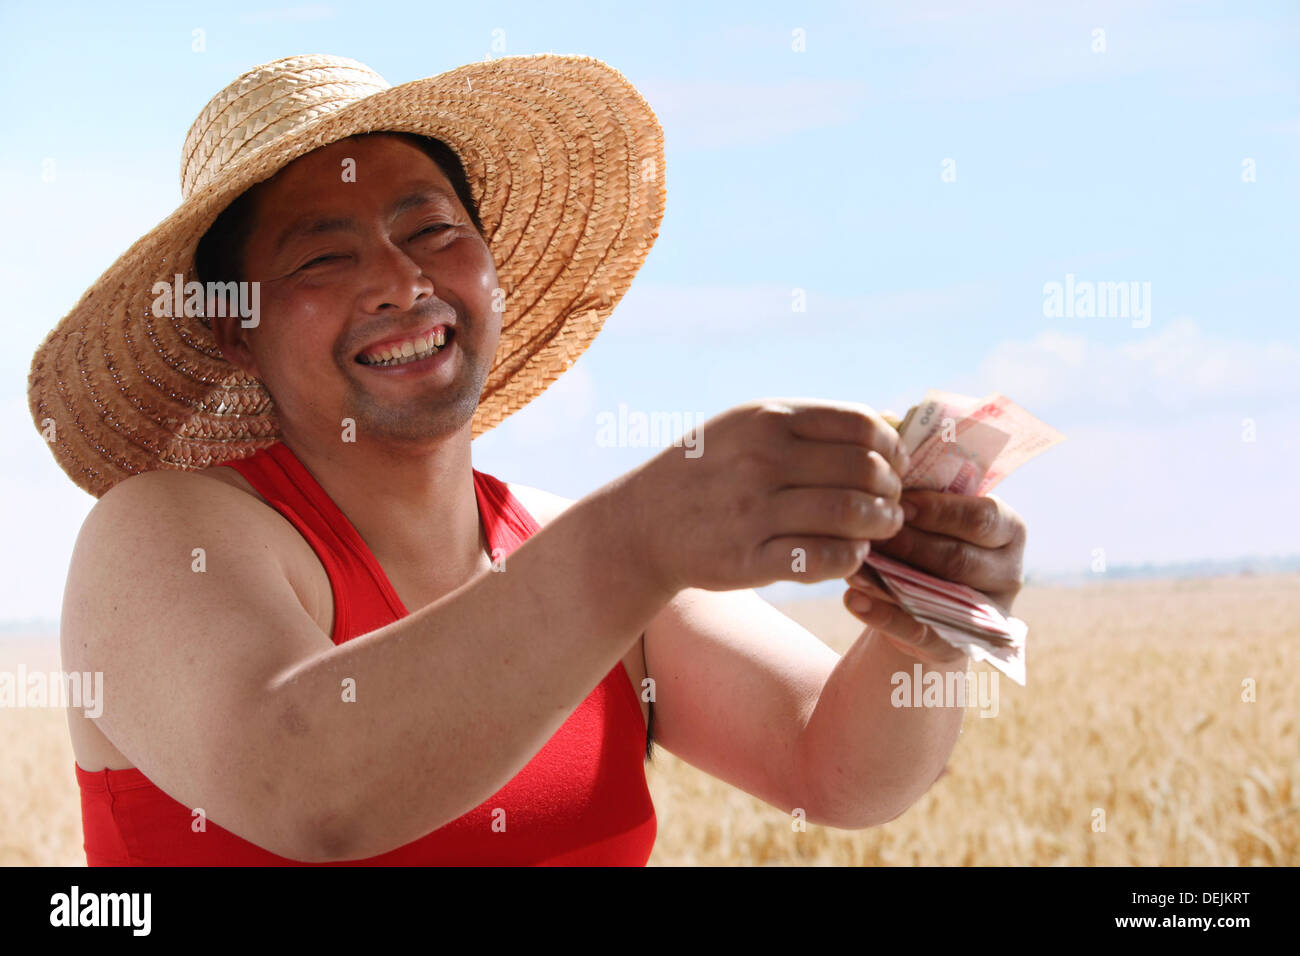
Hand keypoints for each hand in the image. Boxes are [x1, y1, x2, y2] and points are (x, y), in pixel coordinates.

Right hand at [623, 398, 909, 593]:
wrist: (642, 524)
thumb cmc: (708, 471)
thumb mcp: (745, 427)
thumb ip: (810, 424)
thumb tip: (890, 421)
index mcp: (766, 419)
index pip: (860, 425)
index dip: (892, 447)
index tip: (894, 464)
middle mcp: (760, 460)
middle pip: (864, 470)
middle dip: (892, 489)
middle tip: (893, 502)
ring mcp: (753, 511)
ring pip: (851, 515)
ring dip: (881, 524)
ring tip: (881, 528)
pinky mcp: (748, 559)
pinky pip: (824, 558)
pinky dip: (851, 558)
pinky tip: (851, 554)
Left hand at [841, 490, 1025, 662]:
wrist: (929, 600)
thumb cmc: (932, 539)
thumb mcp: (937, 519)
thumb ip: (921, 506)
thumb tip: (884, 494)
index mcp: (1009, 532)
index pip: (982, 518)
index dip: (939, 510)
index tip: (899, 503)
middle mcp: (1007, 574)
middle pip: (959, 558)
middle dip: (910, 544)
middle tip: (871, 533)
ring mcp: (985, 615)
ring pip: (940, 595)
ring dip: (892, 577)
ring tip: (855, 565)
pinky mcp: (953, 647)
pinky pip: (917, 632)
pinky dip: (882, 616)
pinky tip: (854, 599)